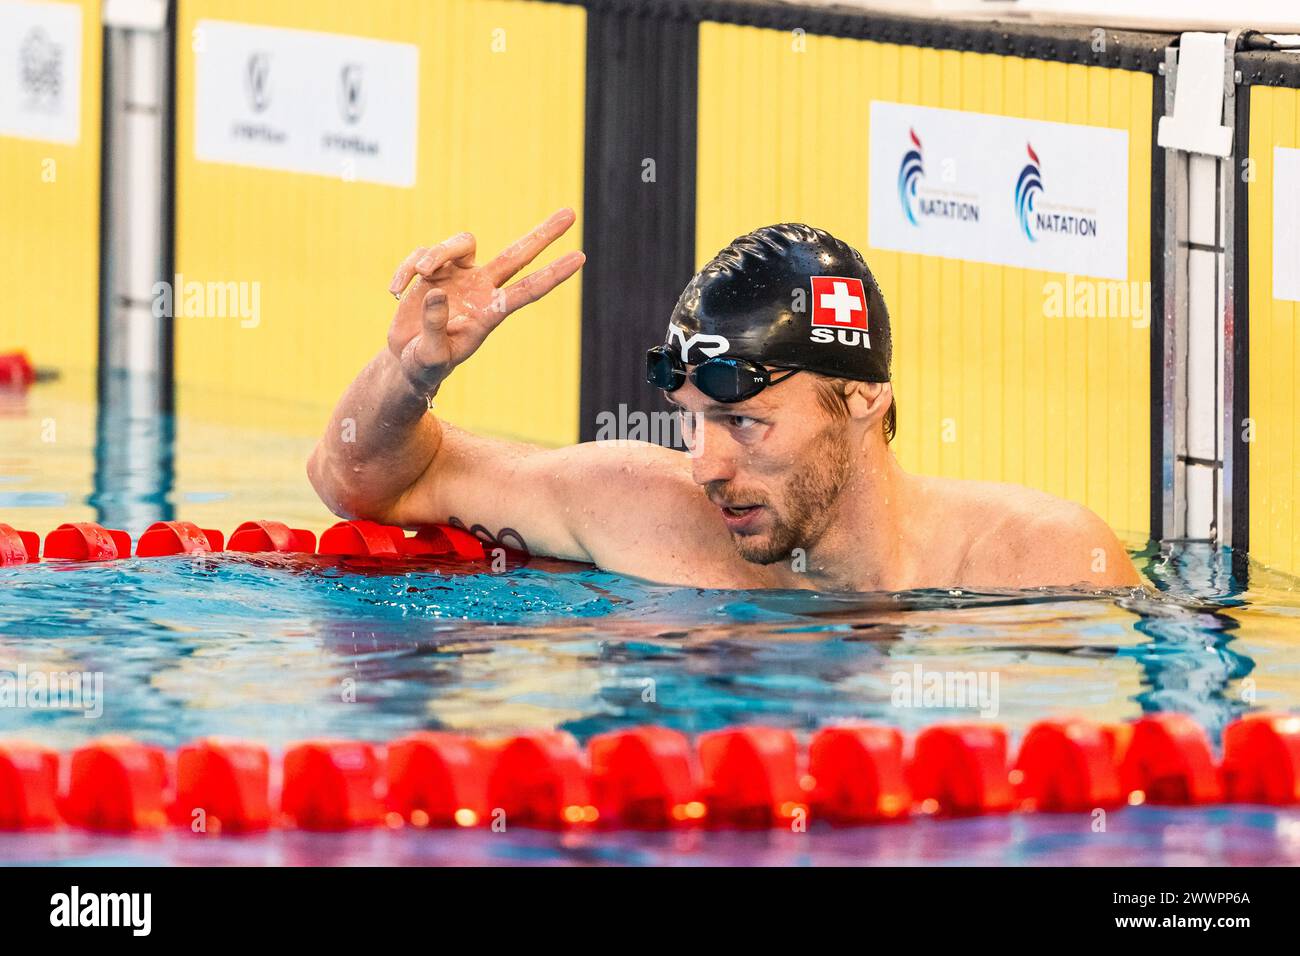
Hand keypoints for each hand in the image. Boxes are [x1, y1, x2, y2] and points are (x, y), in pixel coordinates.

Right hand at [386, 207, 584, 394]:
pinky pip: (423, 255)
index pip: (528, 290)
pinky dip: (406, 268)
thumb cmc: (426, 364)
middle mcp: (480, 289)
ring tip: (419, 274)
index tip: (580, 257)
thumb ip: (435, 326)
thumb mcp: (430, 356)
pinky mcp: (432, 271)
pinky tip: (394, 288)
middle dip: (543, 235)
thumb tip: (437, 291)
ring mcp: (458, 276)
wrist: (407, 360)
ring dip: (437, 252)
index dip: (553, 274)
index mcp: (490, 313)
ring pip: (461, 243)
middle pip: (516, 255)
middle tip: (571, 214)